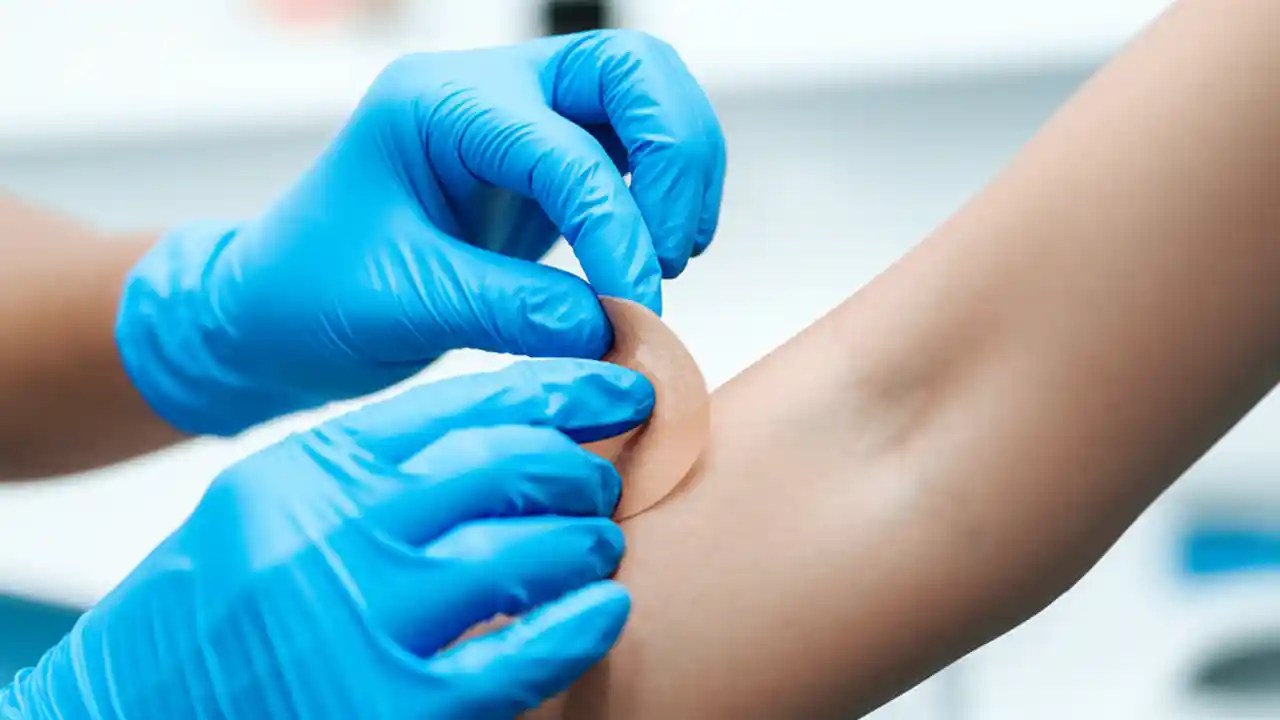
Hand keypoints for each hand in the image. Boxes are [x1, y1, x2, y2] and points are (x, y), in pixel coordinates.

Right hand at [1, 359, 653, 718]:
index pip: (467, 405)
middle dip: (582, 468)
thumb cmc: (216, 603)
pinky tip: (606, 608)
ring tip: (599, 545)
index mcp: (314, 468)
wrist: (127, 712)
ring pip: (528, 552)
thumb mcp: (277, 500)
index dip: (563, 389)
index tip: (623, 387)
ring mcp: (365, 622)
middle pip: (511, 468)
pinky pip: (518, 656)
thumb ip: (378, 464)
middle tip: (605, 481)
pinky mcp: (391, 708)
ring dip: (588, 543)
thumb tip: (512, 432)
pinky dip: (579, 625)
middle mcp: (338, 531)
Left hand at [117, 30, 724, 434]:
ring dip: (681, 173)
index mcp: (438, 105)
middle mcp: (490, 94)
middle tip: (669, 254)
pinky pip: (634, 154)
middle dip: (675, 156)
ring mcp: (524, 124)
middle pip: (631, 70)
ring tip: (668, 260)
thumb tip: (615, 328)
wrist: (276, 313)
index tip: (634, 306)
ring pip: (647, 100)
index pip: (564, 147)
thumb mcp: (405, 305)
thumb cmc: (311, 295)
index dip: (615, 227)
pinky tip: (653, 257)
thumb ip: (514, 313)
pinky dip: (662, 198)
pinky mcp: (547, 167)